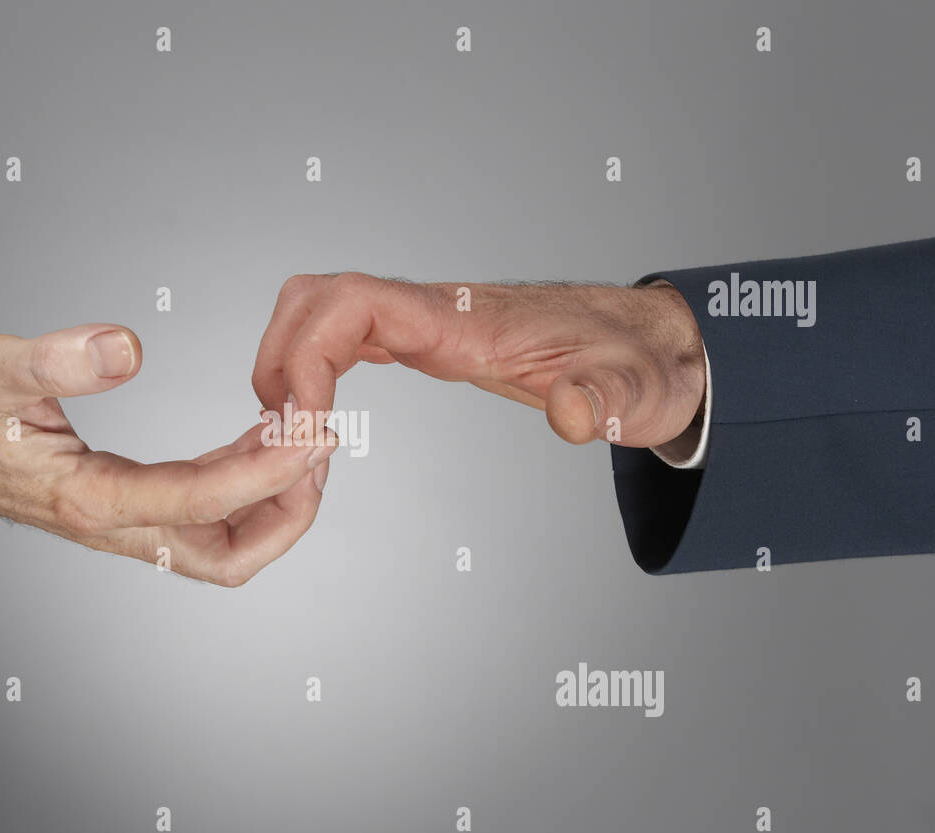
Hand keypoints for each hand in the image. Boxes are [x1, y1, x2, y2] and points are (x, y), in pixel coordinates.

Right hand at [0, 324, 335, 585]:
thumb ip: (56, 359)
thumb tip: (128, 347)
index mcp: (86, 497)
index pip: (200, 501)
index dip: (266, 471)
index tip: (313, 433)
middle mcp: (109, 522)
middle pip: (225, 556)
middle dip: (287, 513)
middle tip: (322, 450)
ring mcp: (116, 521)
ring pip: (217, 546)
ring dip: (271, 506)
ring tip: (304, 444)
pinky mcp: (118, 505)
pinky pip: (198, 517)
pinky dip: (242, 487)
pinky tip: (257, 439)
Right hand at [252, 274, 705, 450]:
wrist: (656, 346)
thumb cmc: (642, 364)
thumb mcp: (637, 392)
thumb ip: (606, 400)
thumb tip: (577, 415)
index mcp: (469, 322)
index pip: (357, 303)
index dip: (306, 352)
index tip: (300, 417)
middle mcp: (438, 313)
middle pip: (317, 297)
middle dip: (279, 357)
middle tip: (283, 432)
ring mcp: (429, 323)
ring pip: (323, 310)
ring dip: (287, 360)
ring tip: (292, 430)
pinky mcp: (431, 339)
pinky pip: (349, 334)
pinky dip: (313, 366)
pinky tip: (317, 411)